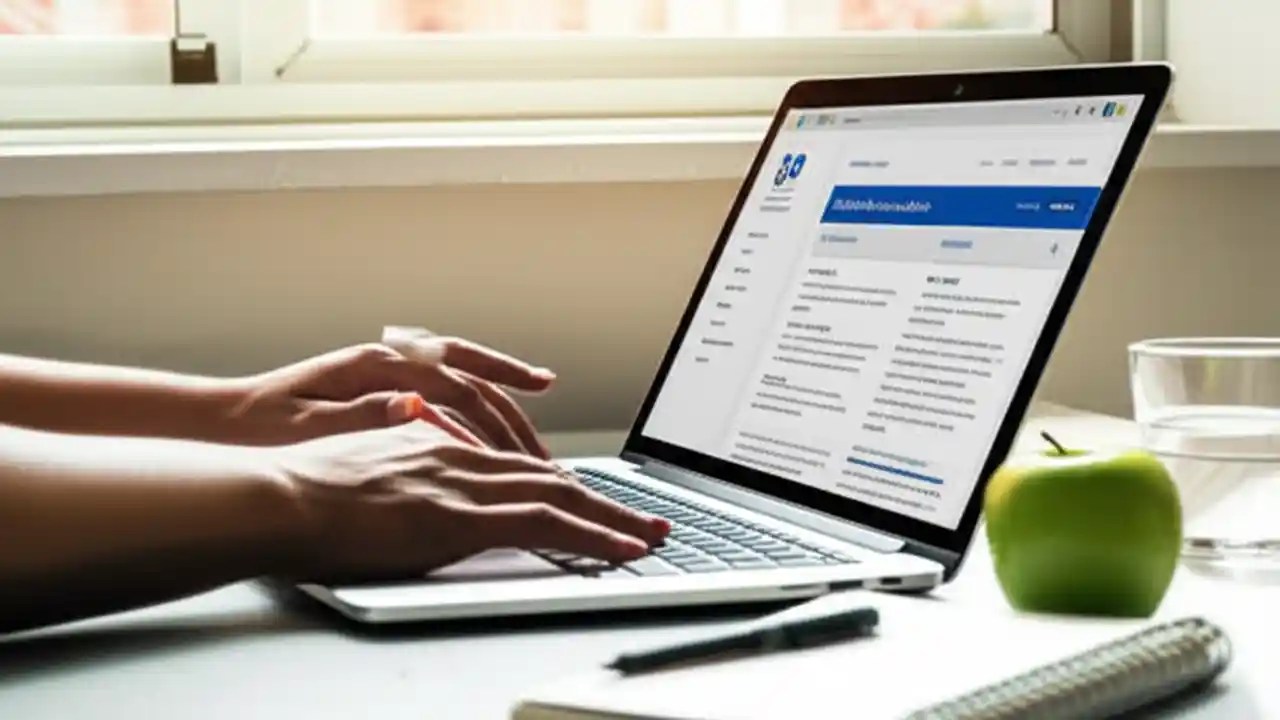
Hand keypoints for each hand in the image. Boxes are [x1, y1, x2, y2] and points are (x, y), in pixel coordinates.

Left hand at [230, 340, 553, 455]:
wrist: (220, 424)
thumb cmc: (259, 431)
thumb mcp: (309, 427)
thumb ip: (364, 417)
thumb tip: (414, 408)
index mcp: (372, 367)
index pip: (454, 379)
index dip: (500, 397)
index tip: (535, 409)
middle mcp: (383, 361)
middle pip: (465, 370)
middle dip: (512, 393)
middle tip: (545, 422)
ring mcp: (381, 372)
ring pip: (456, 373)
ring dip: (497, 390)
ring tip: (534, 407)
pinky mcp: (376, 388)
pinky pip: (438, 388)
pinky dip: (468, 400)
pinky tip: (484, 421)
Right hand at [273, 422, 668, 581]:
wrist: (276, 496)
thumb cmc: (301, 493)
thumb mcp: (361, 471)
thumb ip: (399, 473)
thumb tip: (415, 488)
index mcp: (437, 446)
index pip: (516, 468)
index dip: (561, 487)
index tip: (591, 501)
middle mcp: (461, 457)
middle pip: (551, 477)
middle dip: (605, 501)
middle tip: (647, 518)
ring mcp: (465, 484)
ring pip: (561, 497)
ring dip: (615, 518)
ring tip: (653, 536)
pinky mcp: (463, 515)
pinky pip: (547, 523)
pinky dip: (594, 534)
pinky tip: (623, 547)